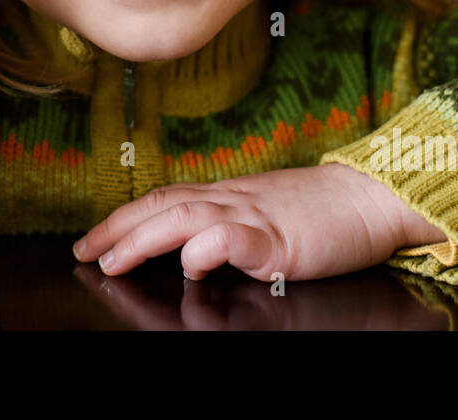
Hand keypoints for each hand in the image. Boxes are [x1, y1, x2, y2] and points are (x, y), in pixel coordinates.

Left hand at [72, 163, 447, 281]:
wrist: (375, 197)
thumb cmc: (327, 212)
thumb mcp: (268, 214)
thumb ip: (232, 228)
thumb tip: (192, 251)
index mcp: (229, 195)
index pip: (164, 198)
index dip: (124, 217)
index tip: (92, 238)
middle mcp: (233, 199)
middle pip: (162, 205)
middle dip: (116, 228)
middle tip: (83, 252)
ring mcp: (255, 216)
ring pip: (184, 217)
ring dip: (142, 239)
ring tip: (113, 260)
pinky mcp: (281, 238)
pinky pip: (234, 237)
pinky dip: (206, 248)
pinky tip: (190, 263)